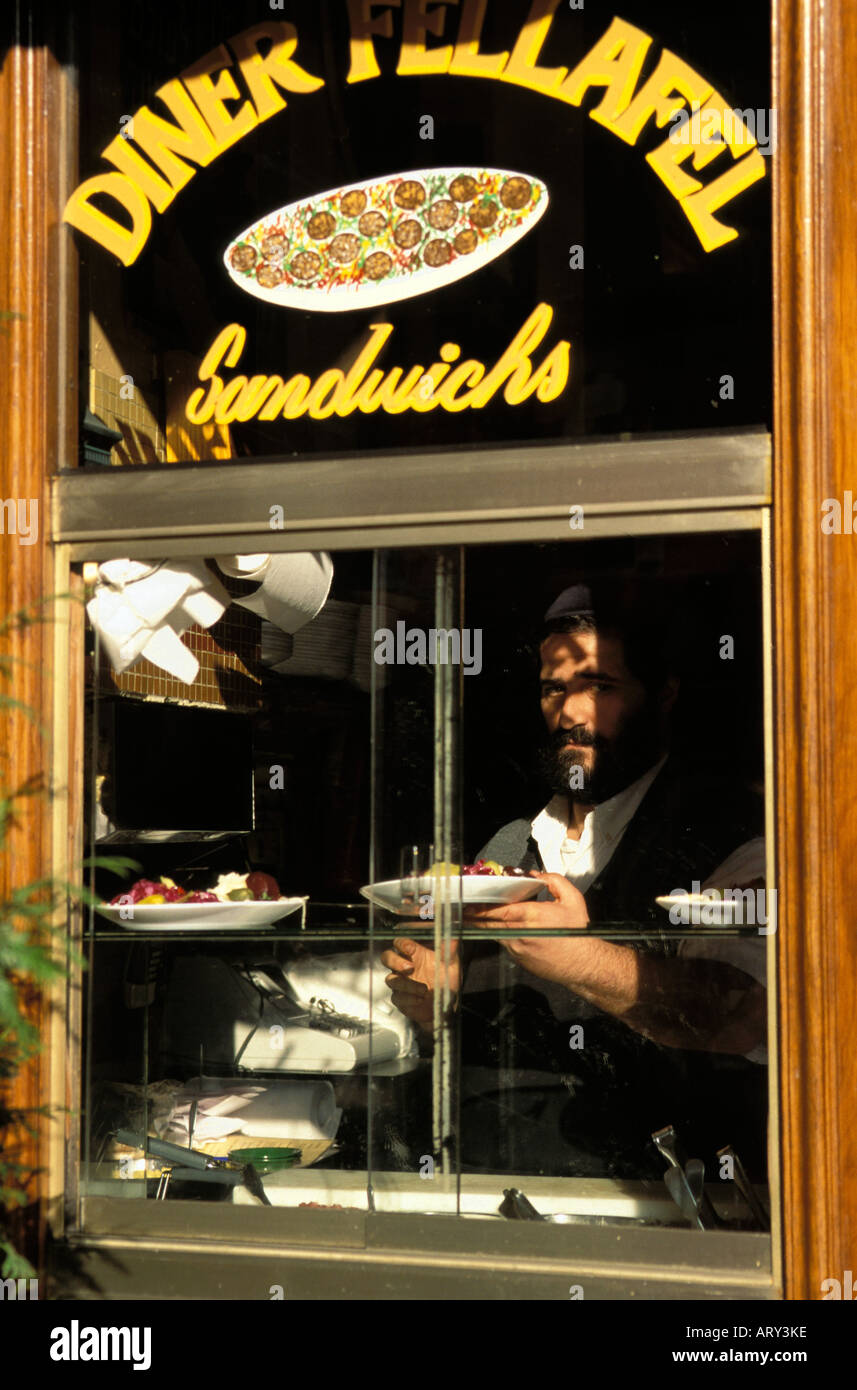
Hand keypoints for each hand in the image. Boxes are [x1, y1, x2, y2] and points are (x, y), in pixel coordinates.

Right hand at [381, 937, 459, 1031]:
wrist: (447, 1004)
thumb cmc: (446, 980)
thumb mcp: (452, 964)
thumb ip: (450, 951)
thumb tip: (454, 938)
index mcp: (415, 954)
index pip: (400, 943)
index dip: (402, 943)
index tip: (410, 948)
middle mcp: (404, 967)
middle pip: (387, 957)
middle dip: (394, 961)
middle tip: (409, 968)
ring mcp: (401, 982)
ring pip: (391, 980)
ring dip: (406, 985)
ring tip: (424, 990)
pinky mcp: (401, 999)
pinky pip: (397, 998)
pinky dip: (409, 999)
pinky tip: (420, 999)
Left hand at [464, 871, 590, 983]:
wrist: (583, 964)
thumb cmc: (577, 934)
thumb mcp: (572, 899)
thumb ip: (554, 881)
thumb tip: (538, 875)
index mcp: (532, 916)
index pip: (500, 911)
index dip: (482, 908)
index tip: (470, 904)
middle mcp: (521, 933)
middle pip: (491, 923)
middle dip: (476, 916)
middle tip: (465, 909)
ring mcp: (518, 949)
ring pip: (496, 933)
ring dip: (487, 925)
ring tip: (477, 917)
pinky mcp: (519, 960)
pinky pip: (505, 943)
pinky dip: (502, 935)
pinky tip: (504, 929)